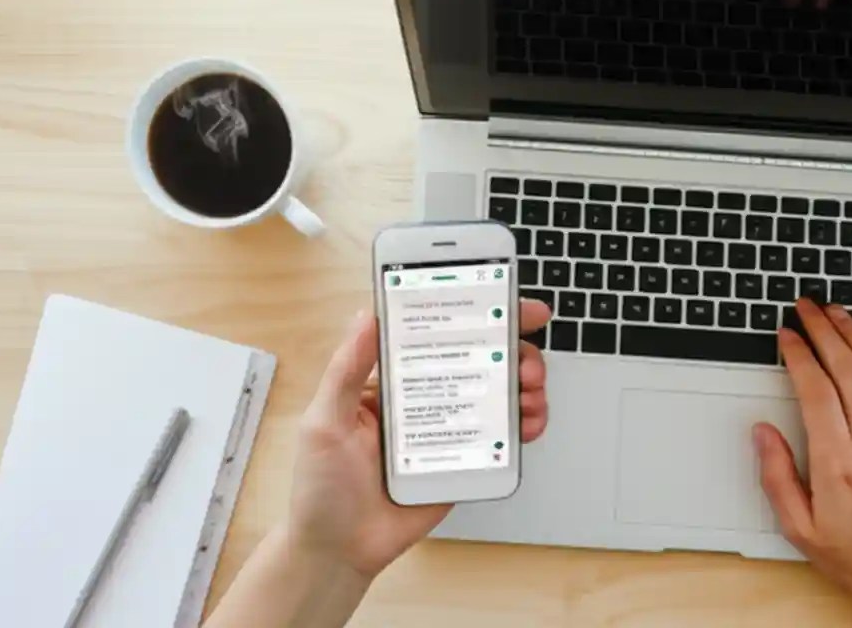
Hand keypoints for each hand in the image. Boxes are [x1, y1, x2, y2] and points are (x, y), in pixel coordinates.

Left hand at [286, 299, 551, 579]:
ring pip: (497, 393)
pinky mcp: (464, 460)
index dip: (471, 311)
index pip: (435, 332)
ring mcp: (447, 428)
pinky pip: (501, 436)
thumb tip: (366, 315)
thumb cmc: (321, 488)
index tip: (505, 299)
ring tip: (530, 393)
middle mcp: (423, 397)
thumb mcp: (323, 422)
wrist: (340, 552)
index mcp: (390, 380)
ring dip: (524, 385)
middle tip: (527, 360)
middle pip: (478, 357)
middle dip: (513, 349)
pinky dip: (524, 425)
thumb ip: (346, 369)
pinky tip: (528, 425)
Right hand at [755, 300, 851, 627]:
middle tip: (805, 307)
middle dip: (822, 330)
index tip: (786, 335)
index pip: (816, 390)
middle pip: (847, 369)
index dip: (798, 355)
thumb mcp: (799, 528)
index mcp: (838, 464)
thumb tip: (762, 432)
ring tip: (838, 313)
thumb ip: (777, 476)